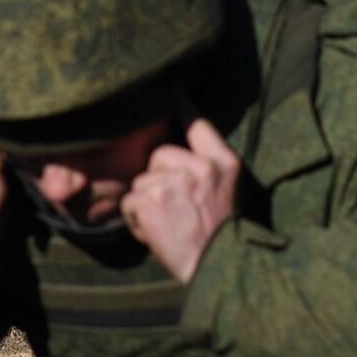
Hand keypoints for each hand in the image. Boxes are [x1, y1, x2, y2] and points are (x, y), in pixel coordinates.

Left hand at [121, 118, 239, 282]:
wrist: (220, 269)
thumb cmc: (220, 235)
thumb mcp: (226, 191)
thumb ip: (206, 167)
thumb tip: (171, 147)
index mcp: (223, 162)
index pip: (198, 123)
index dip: (181, 104)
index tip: (170, 87)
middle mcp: (200, 167)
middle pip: (158, 155)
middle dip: (158, 179)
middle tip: (177, 209)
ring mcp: (174, 181)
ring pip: (141, 180)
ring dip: (147, 204)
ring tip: (170, 224)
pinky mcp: (151, 199)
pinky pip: (130, 202)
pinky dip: (136, 221)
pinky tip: (158, 233)